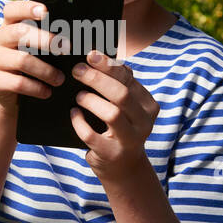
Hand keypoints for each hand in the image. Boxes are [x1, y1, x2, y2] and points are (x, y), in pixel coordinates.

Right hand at [0, 0, 65, 117]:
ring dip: (46, 70)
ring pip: (22, 60)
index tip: (46, 11)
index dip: (27, 8)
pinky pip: (18, 83)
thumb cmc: (32, 67)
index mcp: (9, 26)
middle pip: (19, 32)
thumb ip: (49, 39)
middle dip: (45, 39)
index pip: (12, 10)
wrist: (13, 96)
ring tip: (59, 79)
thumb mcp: (39, 50)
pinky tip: (47, 91)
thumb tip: (73, 36)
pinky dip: (36, 88)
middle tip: (66, 48)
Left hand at [69, 51, 159, 179]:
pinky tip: (74, 114)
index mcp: (148, 105)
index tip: (90, 55)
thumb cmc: (120, 128)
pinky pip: (91, 135)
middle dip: (97, 79)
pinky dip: (79, 122)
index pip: (129, 78)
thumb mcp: (126, 107)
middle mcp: (144, 123)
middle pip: (121, 94)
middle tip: (77, 71)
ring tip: (78, 96)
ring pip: (112, 114)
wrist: (123, 168)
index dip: (108, 65)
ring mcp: (129, 141)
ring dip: (90, 101)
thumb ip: (118, 85)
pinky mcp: (111, 154)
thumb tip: (96, 58)